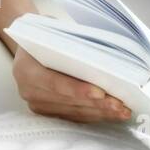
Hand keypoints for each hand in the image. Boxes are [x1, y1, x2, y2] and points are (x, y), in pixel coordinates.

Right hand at [12, 46, 131, 122]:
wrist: (30, 45)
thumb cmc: (46, 35)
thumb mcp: (54, 33)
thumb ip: (72, 46)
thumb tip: (104, 58)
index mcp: (26, 68)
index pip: (54, 82)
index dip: (78, 89)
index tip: (100, 93)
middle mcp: (29, 90)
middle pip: (68, 101)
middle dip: (97, 104)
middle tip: (120, 105)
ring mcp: (37, 103)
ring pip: (74, 112)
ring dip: (100, 113)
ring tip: (122, 111)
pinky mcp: (48, 111)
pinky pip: (74, 116)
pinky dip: (94, 115)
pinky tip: (112, 114)